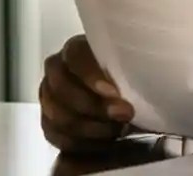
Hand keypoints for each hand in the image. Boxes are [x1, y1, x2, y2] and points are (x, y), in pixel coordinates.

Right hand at [40, 34, 135, 153]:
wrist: (120, 98)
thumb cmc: (125, 76)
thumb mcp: (130, 67)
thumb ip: (129, 70)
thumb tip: (144, 76)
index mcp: (74, 49)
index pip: (74, 57)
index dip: (91, 76)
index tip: (114, 92)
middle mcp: (56, 70)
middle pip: (62, 89)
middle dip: (94, 106)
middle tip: (124, 114)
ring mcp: (48, 97)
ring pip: (59, 116)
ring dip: (91, 128)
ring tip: (119, 129)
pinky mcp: (48, 123)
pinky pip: (57, 137)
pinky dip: (83, 143)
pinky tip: (105, 141)